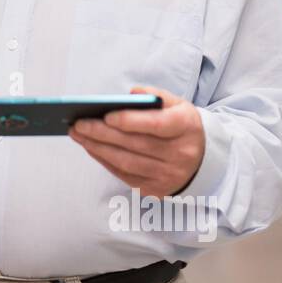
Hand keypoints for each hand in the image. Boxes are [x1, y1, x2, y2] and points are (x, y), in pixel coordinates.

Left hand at [70, 85, 204, 196]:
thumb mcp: (177, 105)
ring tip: (78, 134)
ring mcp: (168, 175)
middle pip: (135, 144)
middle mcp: (180, 154)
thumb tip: (132, 93)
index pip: (157, 125)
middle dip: (102, 133)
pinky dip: (104, 160)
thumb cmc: (182, 127)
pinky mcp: (155, 189)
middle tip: (78, 123)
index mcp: (186, 127)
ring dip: (97, 148)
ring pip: (126, 162)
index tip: (106, 115)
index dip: (130, 121)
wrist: (203, 160)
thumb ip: (156, 95)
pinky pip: (124, 174)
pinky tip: (91, 147)